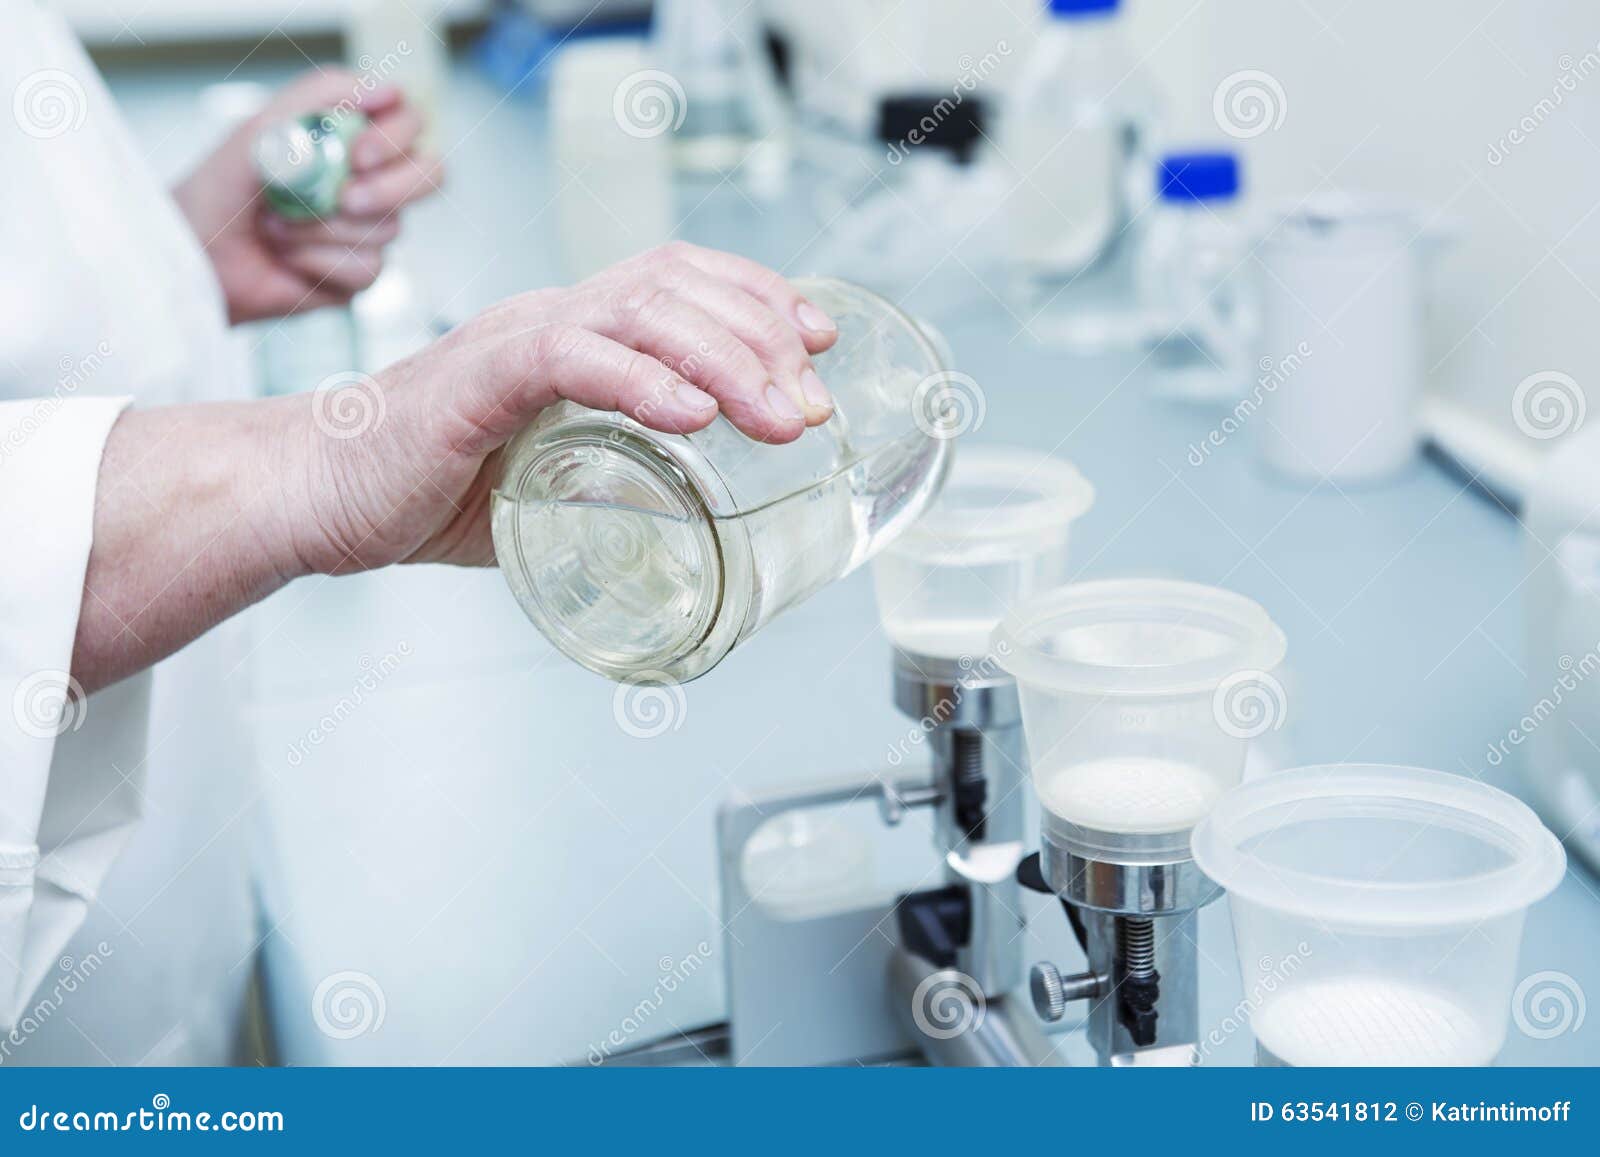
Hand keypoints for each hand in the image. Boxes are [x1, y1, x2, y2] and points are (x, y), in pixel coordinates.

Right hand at [74, 244, 837, 690]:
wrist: (309, 499)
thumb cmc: (418, 490)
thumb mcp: (542, 484)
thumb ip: (610, 483)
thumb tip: (685, 513)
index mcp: (566, 332)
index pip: (678, 279)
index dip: (757, 297)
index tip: (816, 341)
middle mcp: (546, 318)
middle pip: (676, 284)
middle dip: (763, 335)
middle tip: (814, 402)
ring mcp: (510, 341)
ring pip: (638, 310)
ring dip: (725, 359)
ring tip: (779, 415)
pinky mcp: (474, 380)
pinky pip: (567, 356)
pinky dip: (640, 382)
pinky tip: (691, 416)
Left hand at [174, 69, 441, 323]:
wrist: (194, 255)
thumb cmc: (220, 188)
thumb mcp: (264, 128)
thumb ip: (322, 96)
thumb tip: (387, 90)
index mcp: (351, 141)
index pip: (410, 125)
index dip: (397, 137)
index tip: (358, 152)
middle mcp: (368, 183)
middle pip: (429, 175)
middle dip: (390, 188)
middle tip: (345, 198)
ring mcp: (367, 231)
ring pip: (390, 227)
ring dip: (324, 226)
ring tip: (277, 225)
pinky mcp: (358, 275)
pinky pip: (367, 268)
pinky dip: (319, 260)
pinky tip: (287, 255)